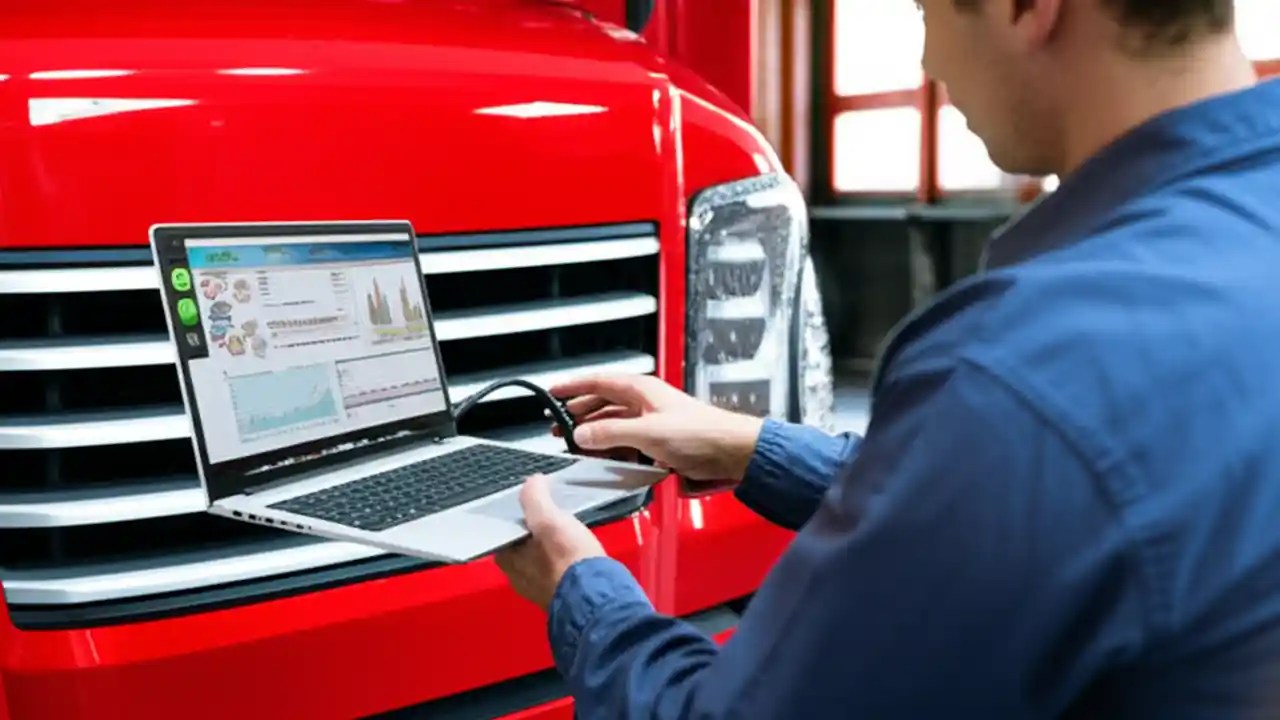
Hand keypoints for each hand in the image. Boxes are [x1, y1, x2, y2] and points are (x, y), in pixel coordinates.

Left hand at [494, 474, 604, 610]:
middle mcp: (519, 580)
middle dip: (534, 532)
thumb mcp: (548, 519)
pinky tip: (577, 550)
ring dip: (551, 546)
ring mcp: (541, 591)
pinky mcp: (563, 596)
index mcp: (508, 562)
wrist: (597, 596)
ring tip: (567, 528)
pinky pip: (559, 571)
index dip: (517, 516)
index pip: (504, 532)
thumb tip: (532, 481)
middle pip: (522, 546)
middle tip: (551, 513)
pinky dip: (565, 559)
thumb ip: (535, 498)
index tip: (532, 504)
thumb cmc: (566, 556)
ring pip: (541, 560)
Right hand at [550, 374, 764, 482]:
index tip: (552, 392)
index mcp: (642, 390)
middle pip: (603, 403)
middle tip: (557, 424)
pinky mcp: (659, 442)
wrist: (730, 452)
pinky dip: (611, 447)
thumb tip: (581, 434)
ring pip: (613, 423)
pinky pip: (626, 441)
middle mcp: (645, 402)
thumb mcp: (647, 433)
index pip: (599, 382)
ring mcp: (652, 422)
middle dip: (579, 412)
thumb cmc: (700, 433)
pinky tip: (603, 457)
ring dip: (594, 432)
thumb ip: (610, 432)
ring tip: (574, 443)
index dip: (574, 387)